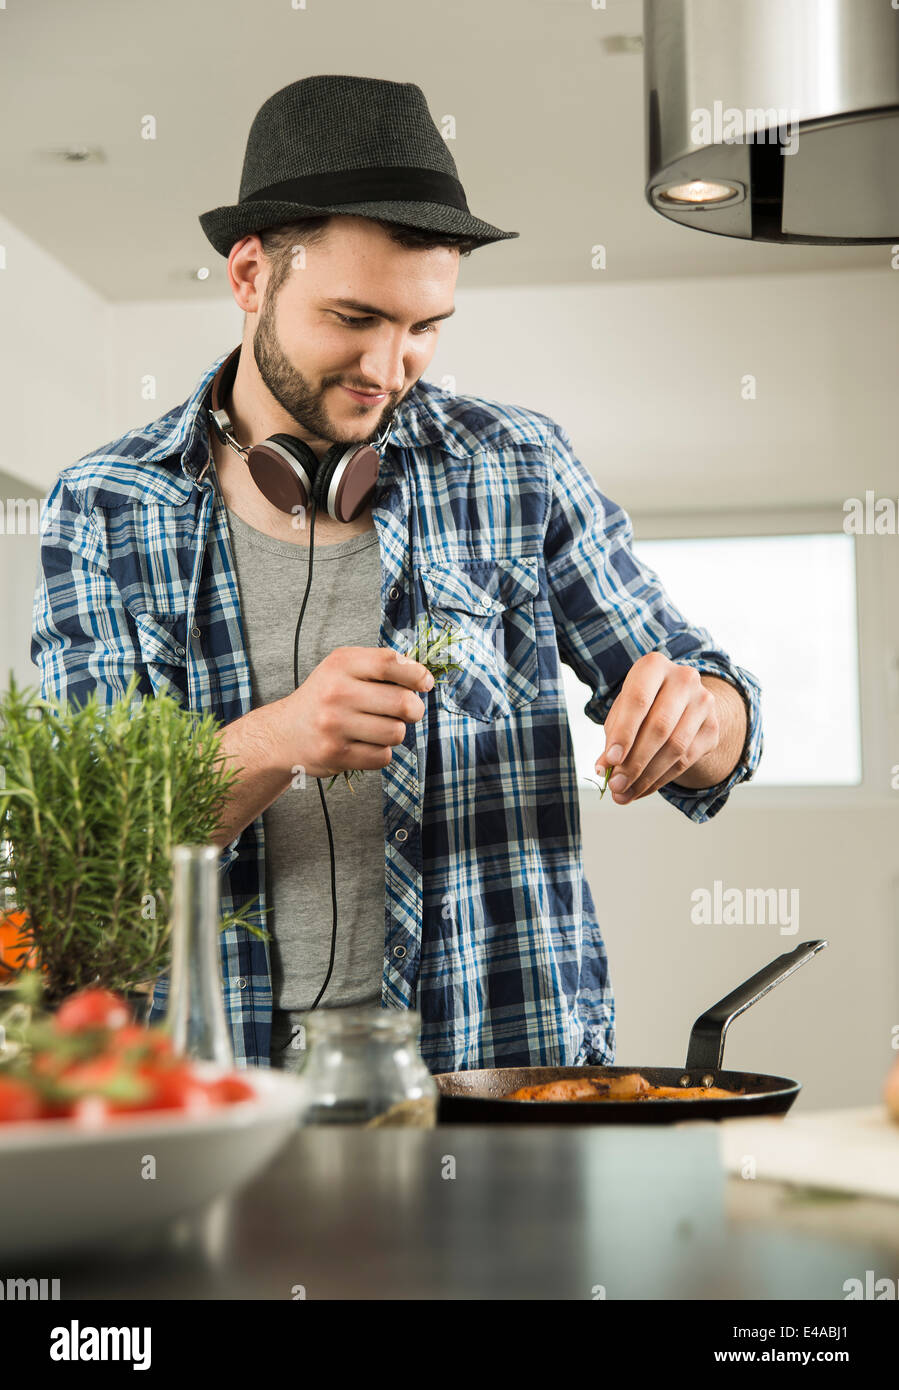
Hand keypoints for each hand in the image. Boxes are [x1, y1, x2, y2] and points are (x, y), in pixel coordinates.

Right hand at [267, 646, 433, 779]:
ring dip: (395, 732)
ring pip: (396, 732)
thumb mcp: (343, 668)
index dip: (416, 674)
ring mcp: (335, 725)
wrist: (283, 733)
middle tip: (407, 711)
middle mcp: (336, 692)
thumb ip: (380, 666)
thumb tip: (423, 678)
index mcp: (341, 664)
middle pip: (403, 702)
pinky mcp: (336, 754)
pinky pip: (383, 756)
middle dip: (413, 709)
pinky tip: (364, 744)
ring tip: (378, 727)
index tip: (425, 683)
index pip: (390, 663)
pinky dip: (380, 752)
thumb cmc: (324, 698)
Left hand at [594, 653, 718, 803]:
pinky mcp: (713, 728)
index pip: (638, 700)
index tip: (610, 761)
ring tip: (624, 794)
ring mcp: (703, 702)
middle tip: (616, 785)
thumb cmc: (642, 703)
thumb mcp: (622, 712)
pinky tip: (642, 790)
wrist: (680, 700)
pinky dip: (660, 780)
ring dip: (647, 776)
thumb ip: (613, 737)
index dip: (624, 733)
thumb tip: (603, 769)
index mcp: (654, 666)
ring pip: (675, 747)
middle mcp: (684, 679)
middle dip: (634, 762)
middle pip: (659, 727)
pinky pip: (686, 760)